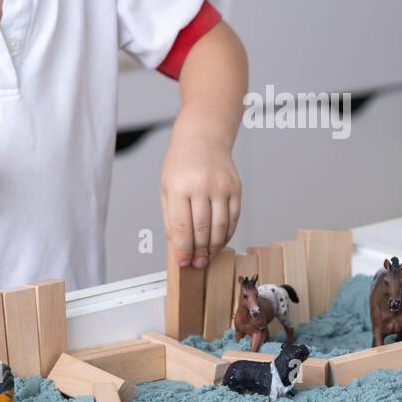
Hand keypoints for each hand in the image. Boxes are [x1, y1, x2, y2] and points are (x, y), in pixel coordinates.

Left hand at [160, 132, 240, 268]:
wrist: (203, 138)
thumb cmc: (181, 163)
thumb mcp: (166, 187)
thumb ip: (170, 216)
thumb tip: (177, 244)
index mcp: (179, 188)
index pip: (182, 227)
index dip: (183, 249)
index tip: (183, 262)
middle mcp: (201, 187)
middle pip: (202, 229)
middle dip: (199, 251)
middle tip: (197, 263)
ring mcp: (221, 187)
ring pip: (220, 226)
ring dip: (214, 246)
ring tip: (208, 256)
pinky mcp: (236, 188)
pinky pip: (233, 217)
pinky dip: (228, 233)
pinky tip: (220, 241)